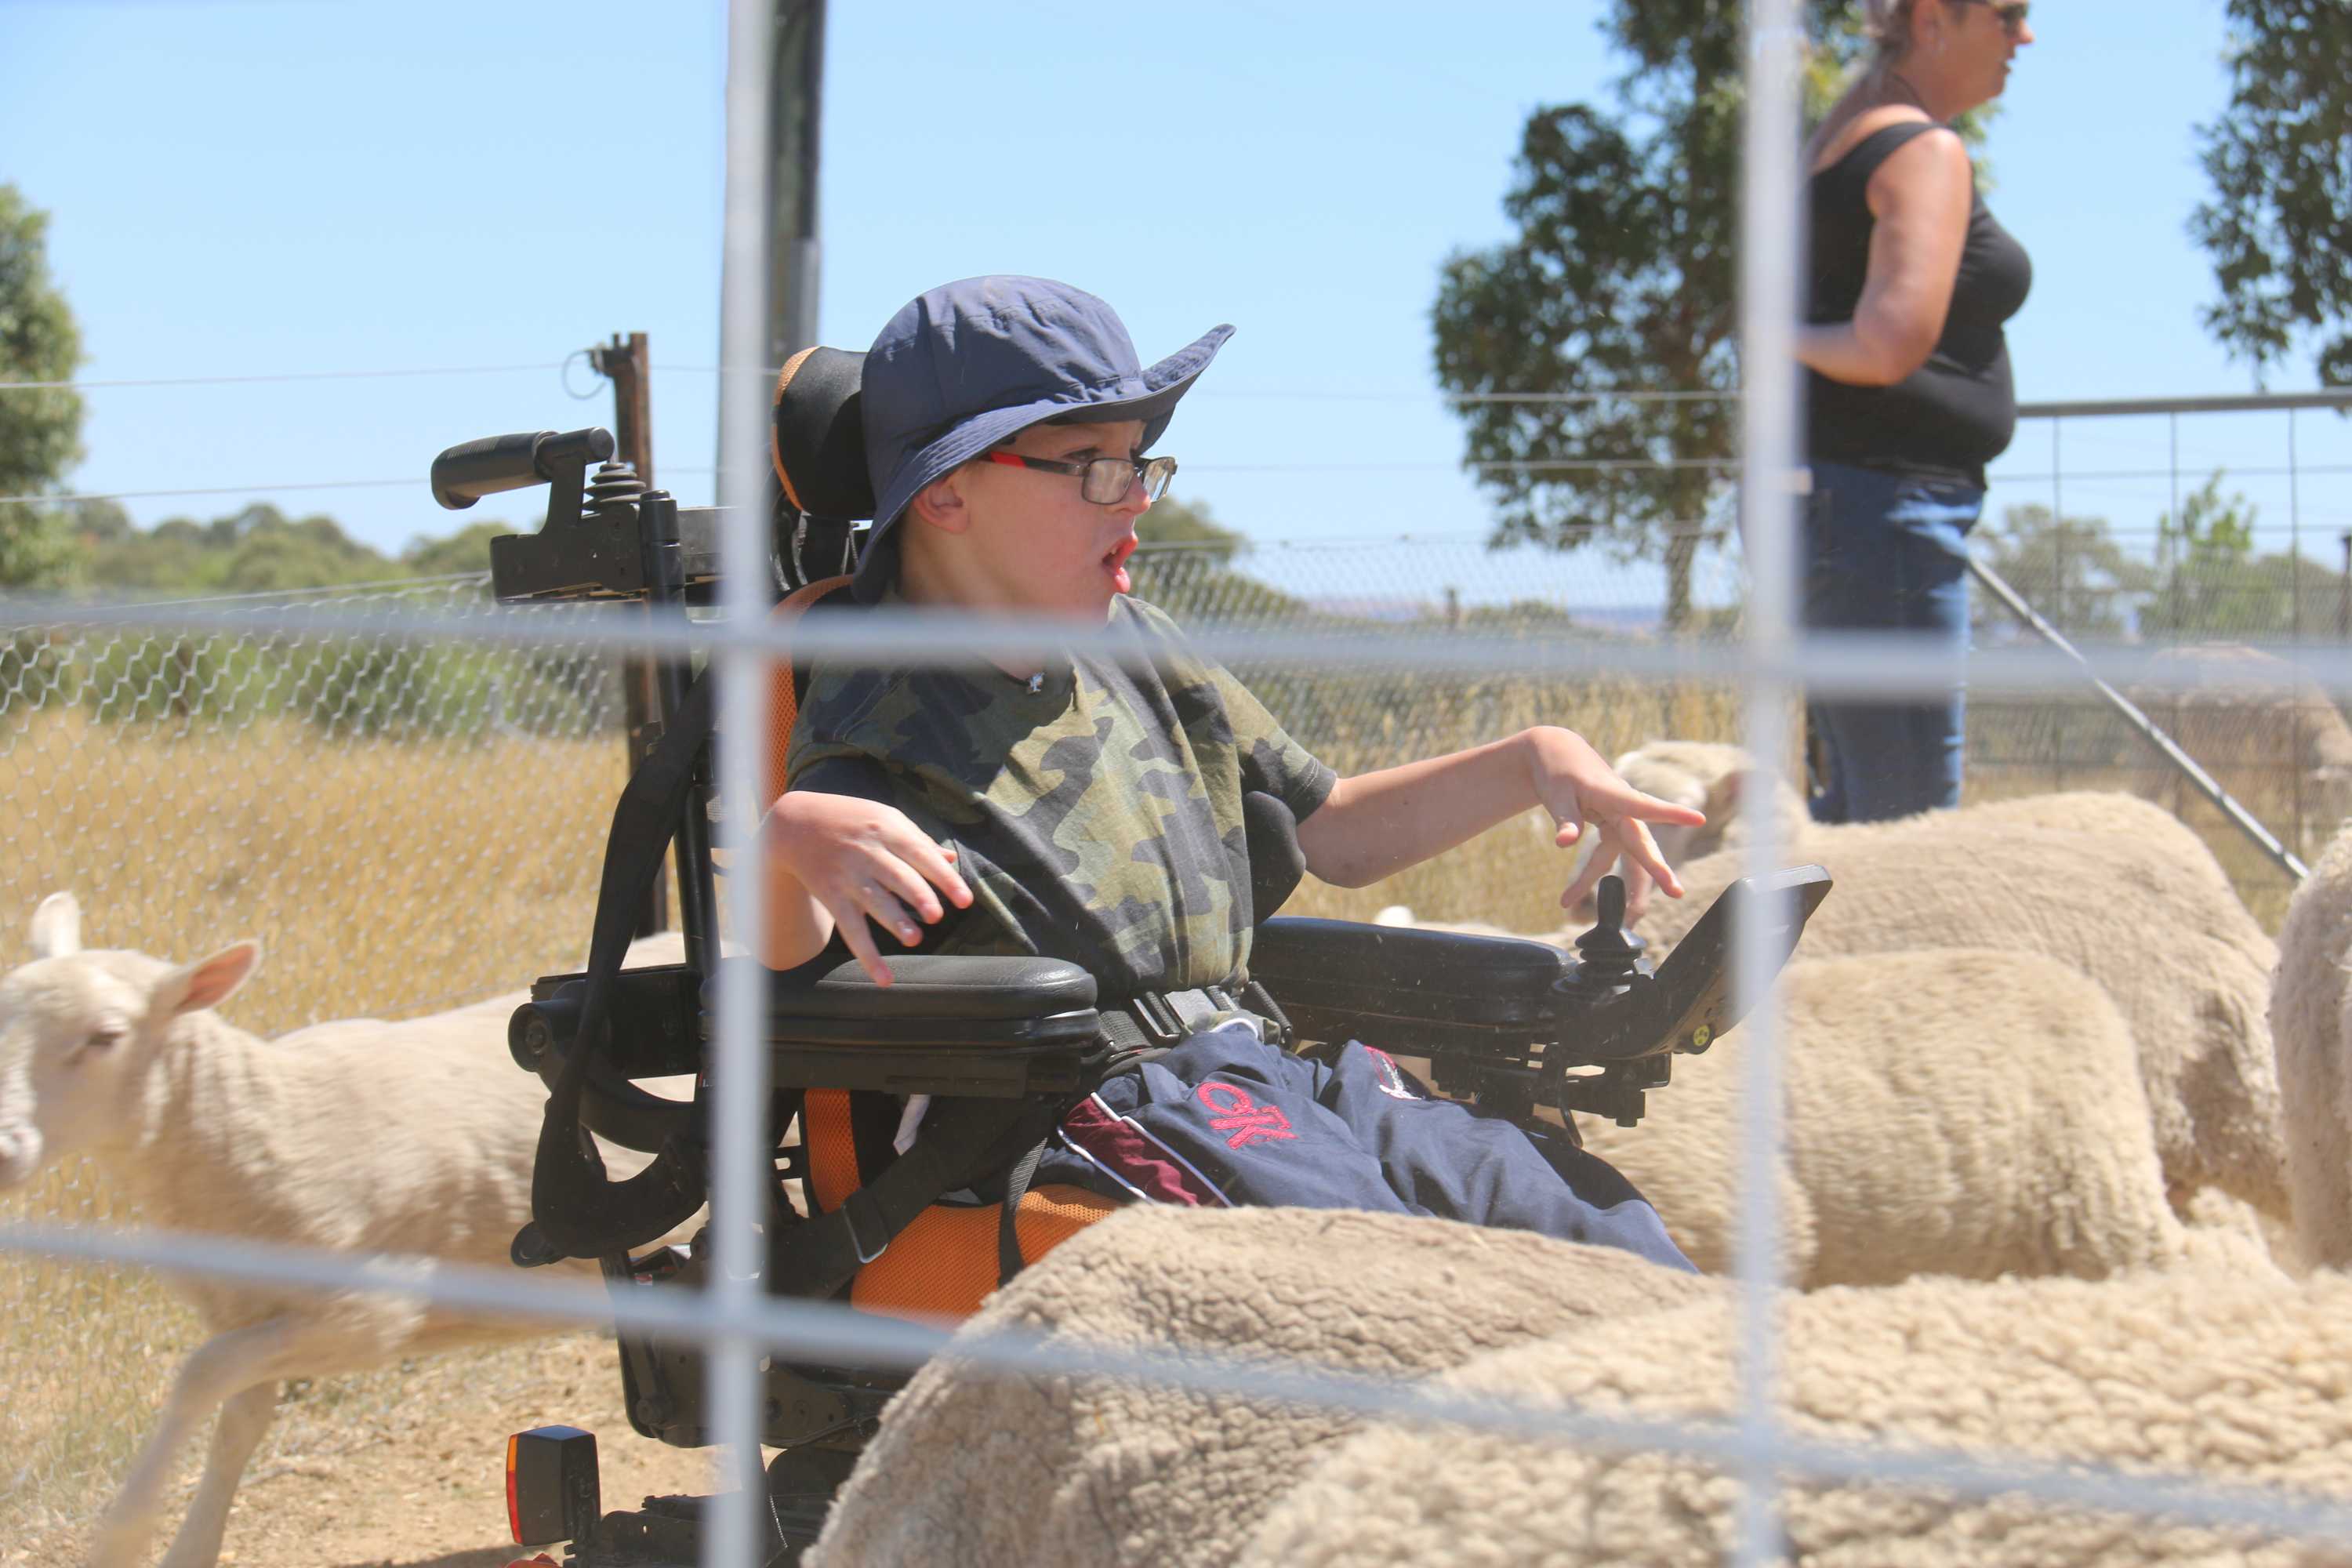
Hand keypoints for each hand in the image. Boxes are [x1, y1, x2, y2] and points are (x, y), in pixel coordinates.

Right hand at [761, 790, 971, 984]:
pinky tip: (885, 979)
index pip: (920, 855)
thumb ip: (917, 840)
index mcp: (886, 829)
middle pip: (896, 876)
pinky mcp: (832, 896)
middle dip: (917, 896)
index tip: (965, 901)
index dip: (944, 878)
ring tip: (914, 938)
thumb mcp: (884, 818)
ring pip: (873, 902)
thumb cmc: (851, 820)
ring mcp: (848, 876)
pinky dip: (868, 956)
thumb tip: (951, 861)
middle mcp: (867, 852)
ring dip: (894, 920)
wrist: (795, 824)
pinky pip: (851, 930)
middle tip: (936, 916)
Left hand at [1520, 728, 1706, 913]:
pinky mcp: (1610, 827)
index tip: (1698, 819)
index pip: (1645, 806)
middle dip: (1657, 869)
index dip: (1671, 813)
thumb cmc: (1558, 771)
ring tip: (1631, 917)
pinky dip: (1593, 876)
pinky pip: (1607, 856)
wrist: (1556, 755)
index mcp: (1614, 794)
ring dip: (1622, 886)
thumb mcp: (1556, 794)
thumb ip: (1565, 820)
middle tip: (1676, 892)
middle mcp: (1622, 809)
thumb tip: (1565, 844)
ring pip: (1626, 857)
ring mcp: (1618, 819)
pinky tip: (1574, 896)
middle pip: (1641, 844)